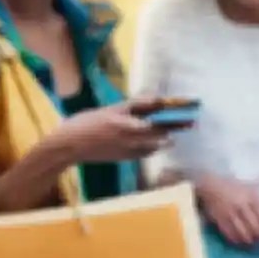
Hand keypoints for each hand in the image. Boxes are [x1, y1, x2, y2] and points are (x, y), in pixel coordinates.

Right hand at [53, 97, 185, 163]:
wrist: (68, 147)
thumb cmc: (87, 123)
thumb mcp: (112, 109)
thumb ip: (136, 105)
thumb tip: (157, 99)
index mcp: (130, 127)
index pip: (161, 124)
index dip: (176, 120)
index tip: (190, 117)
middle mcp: (133, 142)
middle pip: (162, 137)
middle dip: (174, 129)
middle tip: (187, 123)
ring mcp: (129, 153)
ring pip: (155, 147)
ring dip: (165, 139)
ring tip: (172, 131)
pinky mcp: (123, 159)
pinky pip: (144, 154)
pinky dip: (153, 147)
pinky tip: (154, 142)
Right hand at [195, 175, 258, 246]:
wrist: (211, 186)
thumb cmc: (234, 188)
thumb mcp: (250, 190)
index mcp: (252, 197)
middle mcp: (242, 206)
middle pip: (256, 228)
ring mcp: (230, 214)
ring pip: (244, 234)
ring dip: (251, 241)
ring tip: (253, 242)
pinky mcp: (220, 221)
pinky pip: (232, 236)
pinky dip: (238, 241)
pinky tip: (241, 241)